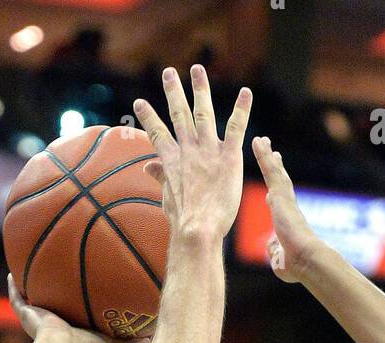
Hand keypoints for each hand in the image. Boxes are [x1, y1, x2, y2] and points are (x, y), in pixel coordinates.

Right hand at [7, 275, 149, 342]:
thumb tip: (151, 339)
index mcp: (69, 331)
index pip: (71, 315)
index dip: (73, 305)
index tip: (79, 292)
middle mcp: (51, 324)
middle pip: (50, 304)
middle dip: (51, 292)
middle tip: (55, 276)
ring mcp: (36, 319)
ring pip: (30, 299)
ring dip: (29, 285)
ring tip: (29, 268)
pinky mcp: (24, 314)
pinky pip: (16, 297)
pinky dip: (12, 286)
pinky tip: (13, 273)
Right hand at [133, 66, 251, 242]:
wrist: (198, 229)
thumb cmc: (182, 220)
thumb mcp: (167, 197)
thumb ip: (160, 177)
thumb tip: (148, 167)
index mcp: (171, 160)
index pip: (156, 132)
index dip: (148, 117)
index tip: (139, 102)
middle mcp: (188, 150)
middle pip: (179, 114)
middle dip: (173, 92)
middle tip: (168, 72)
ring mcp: (208, 151)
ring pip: (203, 113)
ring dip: (200, 90)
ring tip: (197, 70)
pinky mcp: (229, 157)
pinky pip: (235, 128)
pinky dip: (241, 109)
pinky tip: (246, 92)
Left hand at [251, 136, 322, 282]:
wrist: (304, 258)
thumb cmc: (295, 265)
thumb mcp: (280, 259)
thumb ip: (274, 250)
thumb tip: (271, 245)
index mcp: (285, 221)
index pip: (279, 202)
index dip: (276, 192)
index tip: (274, 186)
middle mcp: (286, 206)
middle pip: (279, 181)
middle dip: (275, 167)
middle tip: (272, 153)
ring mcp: (284, 198)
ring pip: (273, 171)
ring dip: (267, 155)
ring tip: (261, 140)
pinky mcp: (281, 193)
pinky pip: (270, 169)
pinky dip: (263, 155)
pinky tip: (258, 141)